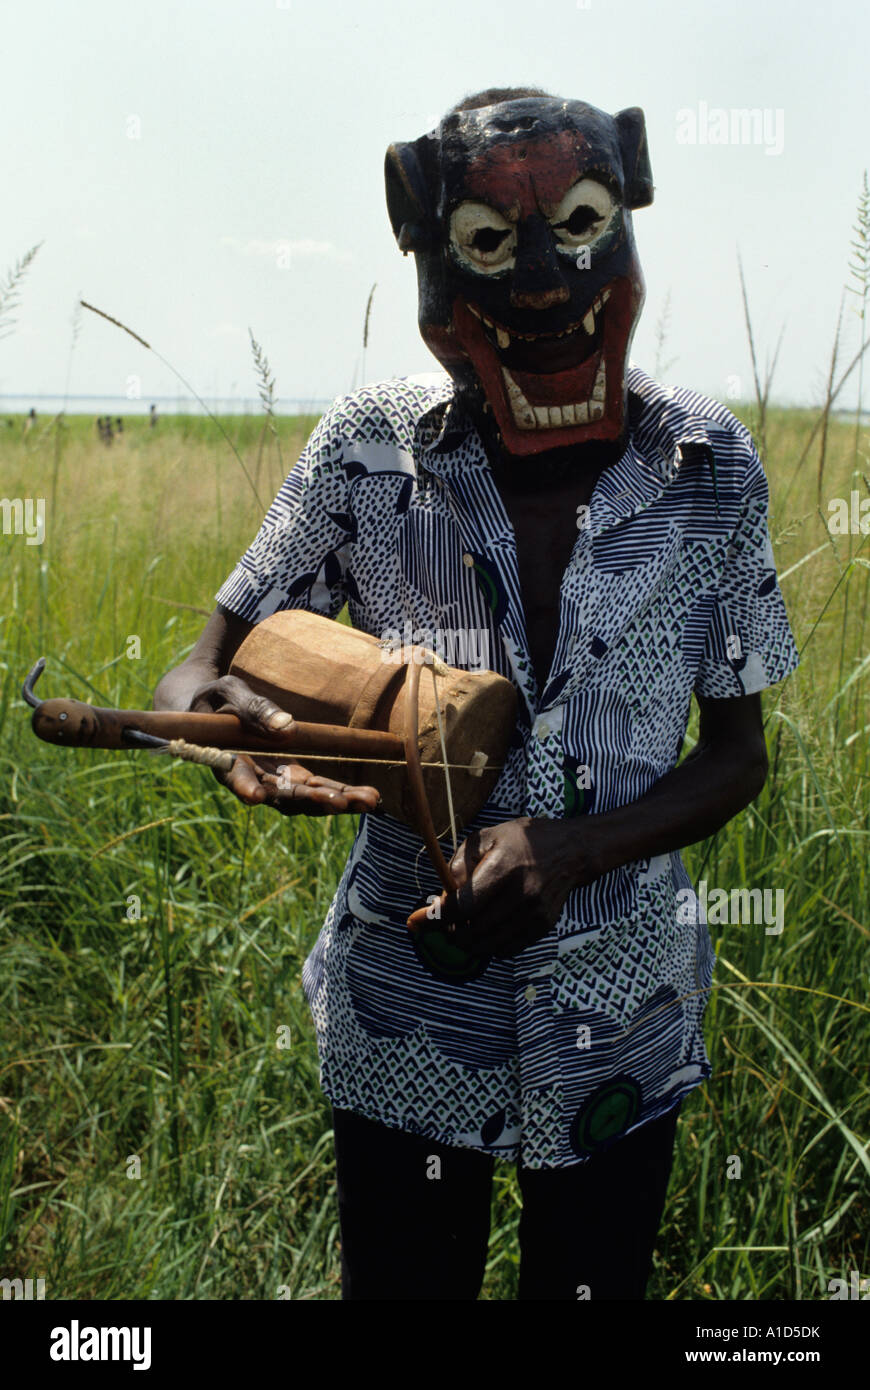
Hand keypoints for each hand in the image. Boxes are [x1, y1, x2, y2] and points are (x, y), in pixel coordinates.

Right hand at [188, 673, 380, 816]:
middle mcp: (253, 779)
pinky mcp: (294, 776)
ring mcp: (276, 780)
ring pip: (307, 798)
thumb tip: (287, 728)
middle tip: (340, 803)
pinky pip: (319, 788)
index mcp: (226, 760)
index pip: (234, 777)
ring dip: (338, 801)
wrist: (220, 709)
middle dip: (312, 800)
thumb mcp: (230, 693)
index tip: (255, 796)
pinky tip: (369, 797)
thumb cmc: (219, 699)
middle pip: (282, 796)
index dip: (244, 787)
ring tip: (369, 801)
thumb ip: (254, 710)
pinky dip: (343, 794)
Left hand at [407, 816, 601, 957]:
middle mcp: (521, 893)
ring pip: (488, 944)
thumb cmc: (522, 841)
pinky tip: (488, 928)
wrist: (571, 850)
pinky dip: (490, 945)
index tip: (415, 922)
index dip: (435, 918)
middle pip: (473, 930)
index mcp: (504, 867)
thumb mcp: (486, 838)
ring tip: (467, 925)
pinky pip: (508, 949)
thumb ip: (460, 865)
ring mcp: (535, 912)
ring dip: (469, 940)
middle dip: (451, 930)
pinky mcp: (543, 925)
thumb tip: (442, 898)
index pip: (464, 906)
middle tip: (446, 921)